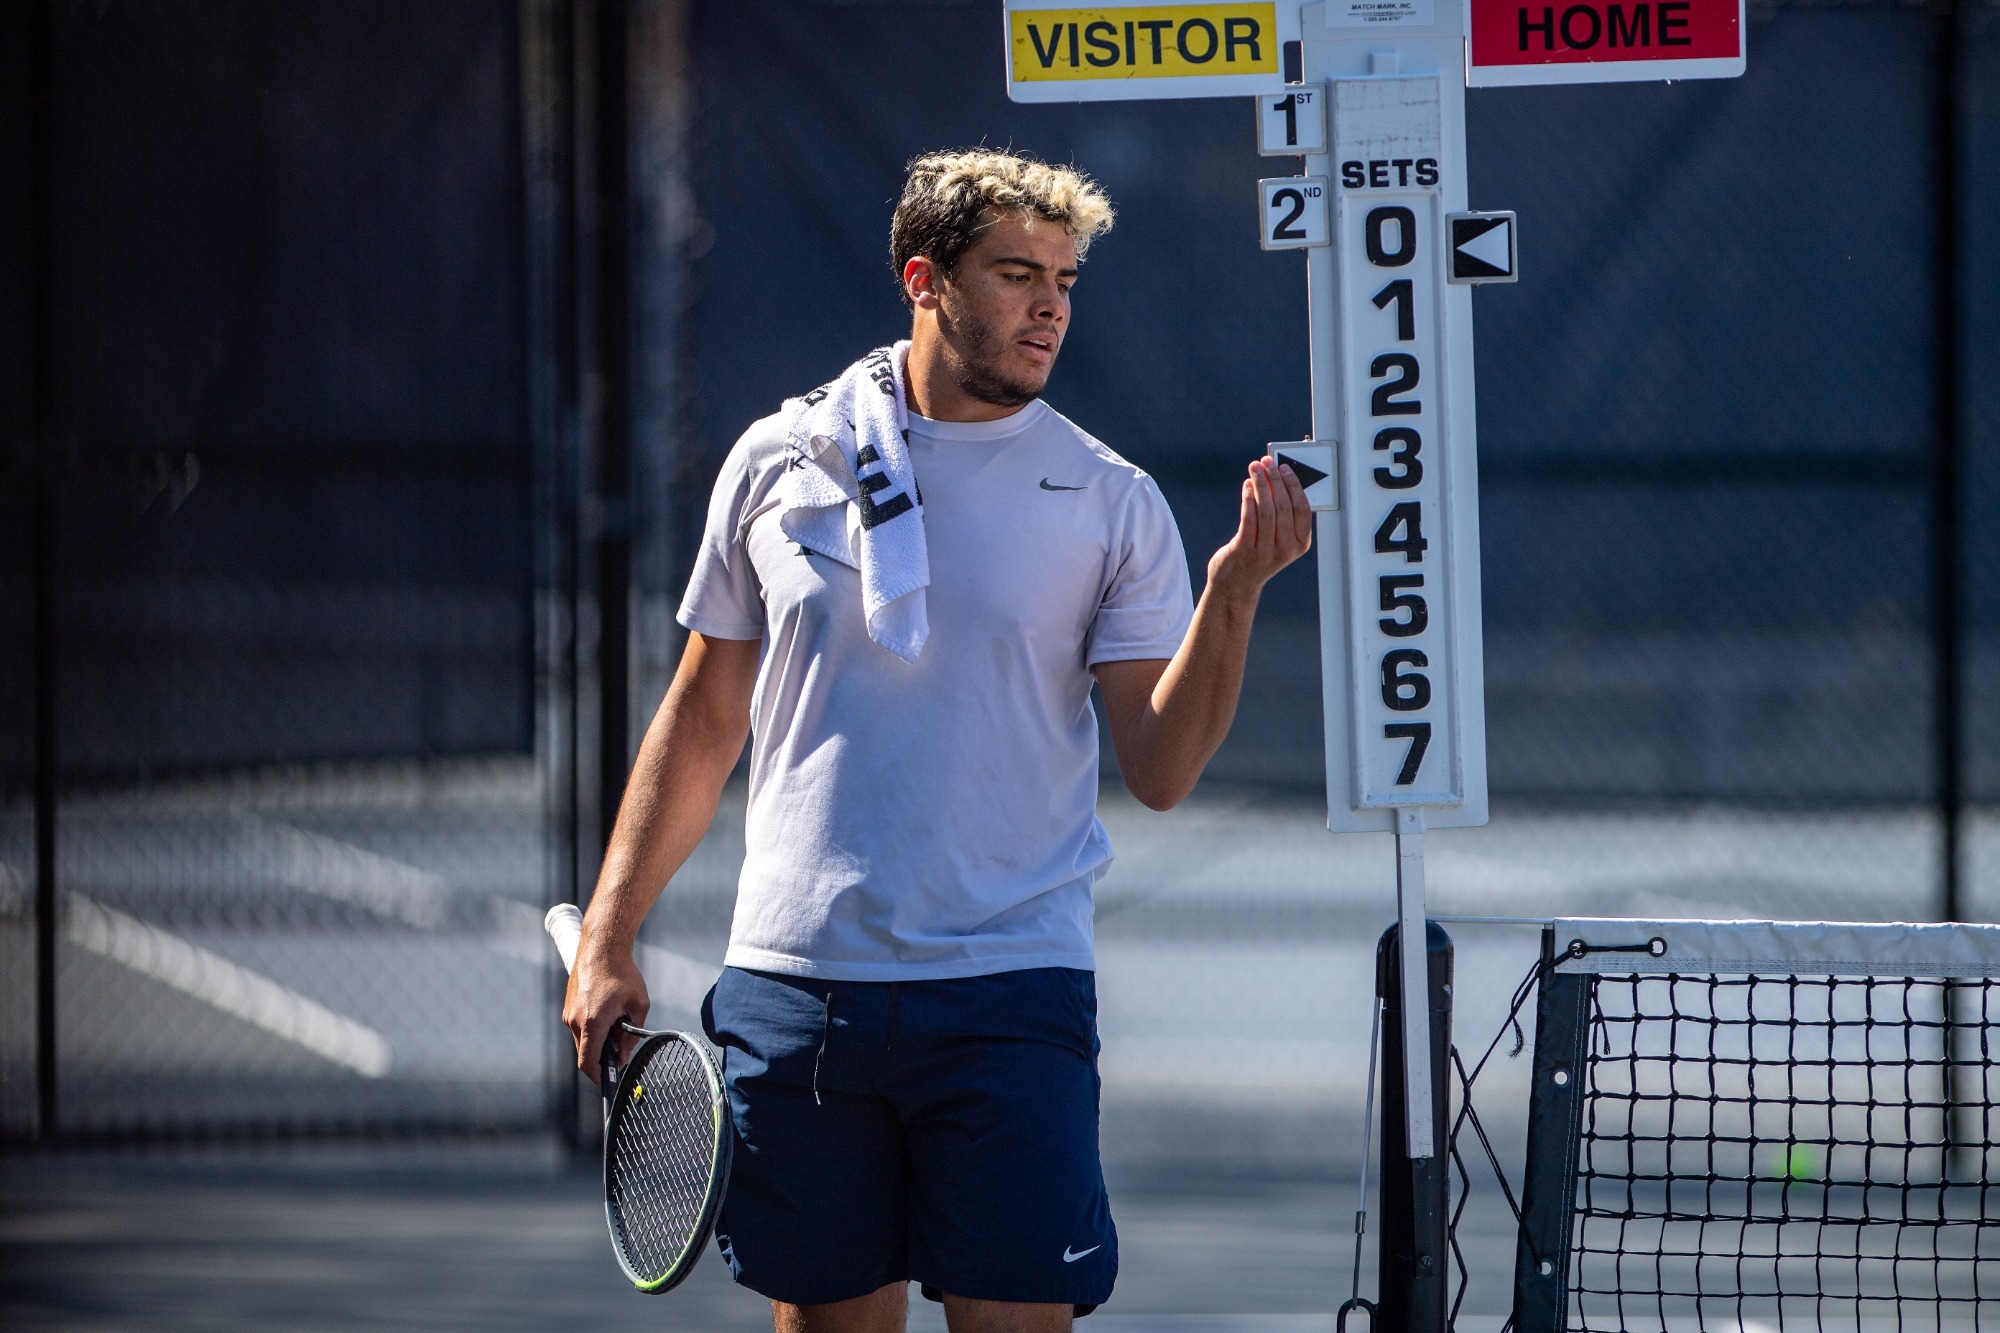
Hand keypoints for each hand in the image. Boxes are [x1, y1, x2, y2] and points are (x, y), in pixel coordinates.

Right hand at [562, 936, 651, 1083]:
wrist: (601, 946)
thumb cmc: (623, 973)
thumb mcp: (638, 1006)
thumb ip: (631, 1036)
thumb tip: (623, 1057)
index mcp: (592, 1022)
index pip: (588, 1062)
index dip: (599, 1076)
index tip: (610, 1079)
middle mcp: (574, 1020)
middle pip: (585, 1054)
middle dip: (603, 1056)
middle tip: (622, 1045)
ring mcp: (568, 1013)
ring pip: (582, 1040)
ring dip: (598, 1041)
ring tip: (617, 1021)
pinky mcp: (568, 1007)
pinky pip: (579, 1027)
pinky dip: (592, 1029)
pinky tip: (607, 1012)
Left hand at [1206, 456, 1312, 601]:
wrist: (1236, 585)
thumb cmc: (1259, 556)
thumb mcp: (1279, 539)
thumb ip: (1281, 514)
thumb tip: (1276, 478)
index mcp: (1299, 545)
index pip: (1302, 509)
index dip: (1293, 485)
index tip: (1284, 467)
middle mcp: (1285, 549)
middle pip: (1283, 506)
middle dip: (1274, 479)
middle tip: (1266, 462)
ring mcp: (1264, 552)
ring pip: (1265, 510)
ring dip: (1260, 484)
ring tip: (1254, 468)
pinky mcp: (1244, 551)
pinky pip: (1248, 518)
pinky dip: (1248, 498)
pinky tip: (1246, 486)